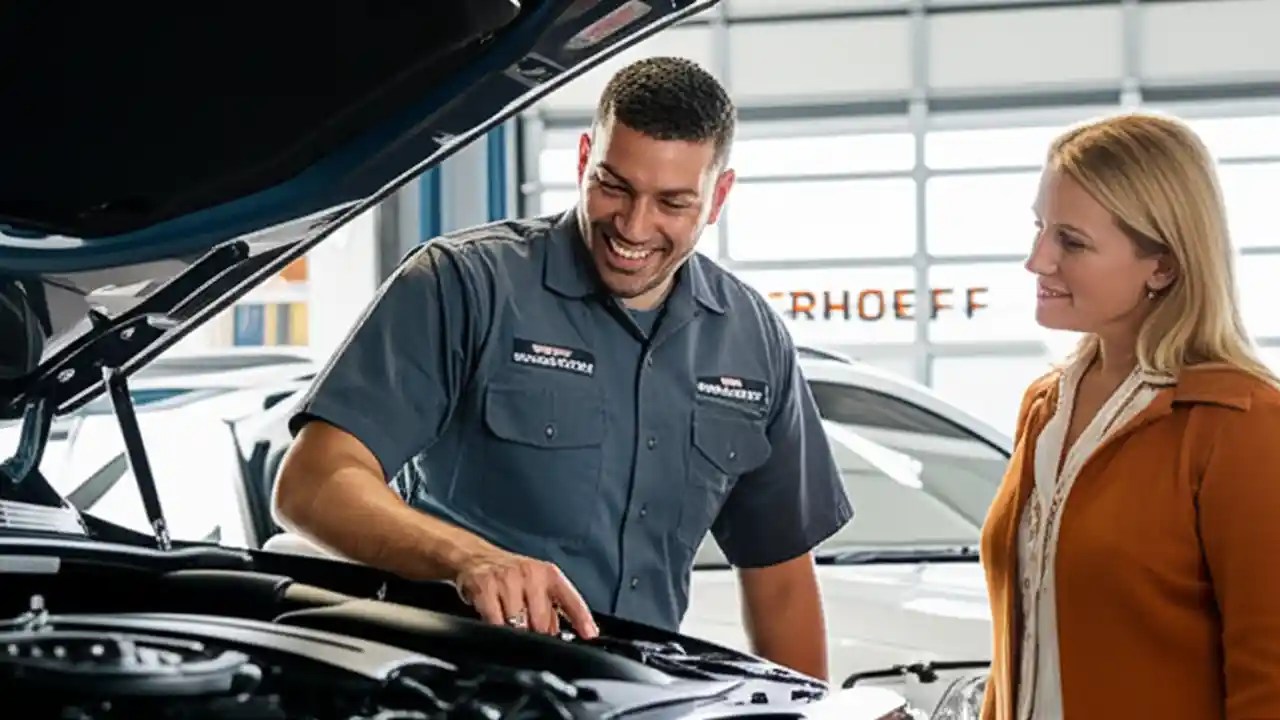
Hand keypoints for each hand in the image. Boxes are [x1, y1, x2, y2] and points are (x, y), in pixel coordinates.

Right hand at [454, 549, 598, 638]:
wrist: (475, 556)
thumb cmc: (511, 574)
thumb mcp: (538, 584)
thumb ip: (552, 610)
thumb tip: (563, 637)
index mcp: (549, 574)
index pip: (572, 599)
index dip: (583, 620)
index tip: (591, 637)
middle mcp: (531, 574)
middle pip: (542, 622)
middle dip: (540, 638)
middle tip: (534, 642)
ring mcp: (507, 580)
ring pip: (518, 625)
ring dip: (517, 636)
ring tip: (513, 633)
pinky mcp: (485, 588)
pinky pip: (495, 622)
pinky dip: (498, 631)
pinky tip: (497, 630)